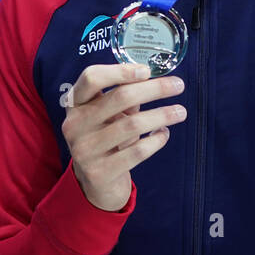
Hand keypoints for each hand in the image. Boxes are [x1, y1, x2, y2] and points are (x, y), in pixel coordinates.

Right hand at [61, 63, 186, 210]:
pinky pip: (137, 151)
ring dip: (162, 114)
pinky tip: (164, 133)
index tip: (147, 70)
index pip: (91, 77)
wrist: (96, 183)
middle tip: (178, 85)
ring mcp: (85, 150)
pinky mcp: (99, 172)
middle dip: (155, 88)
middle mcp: (74, 124)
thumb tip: (157, 79)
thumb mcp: (108, 115)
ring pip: (132, 124)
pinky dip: (156, 140)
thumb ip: (124, 97)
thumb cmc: (106, 139)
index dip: (120, 71)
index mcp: (75, 104)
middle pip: (120, 97)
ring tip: (180, 112)